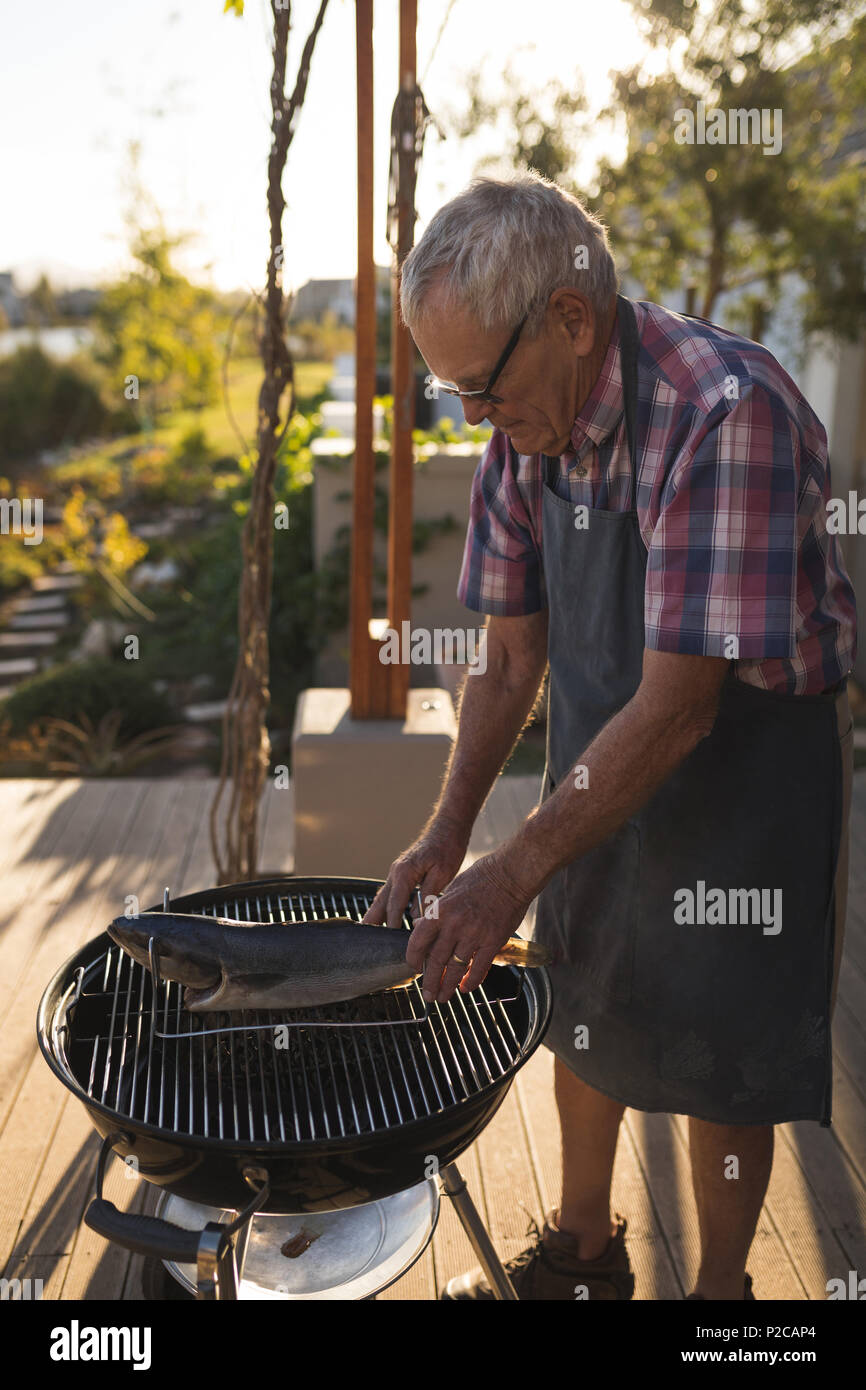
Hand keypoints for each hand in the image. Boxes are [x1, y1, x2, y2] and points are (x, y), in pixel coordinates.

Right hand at [361, 817, 470, 931]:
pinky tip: (383, 913)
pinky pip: (389, 891)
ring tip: (367, 931)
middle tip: (363, 940)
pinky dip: (384, 904)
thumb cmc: (448, 847)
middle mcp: (396, 872)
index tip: (389, 941)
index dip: (391, 924)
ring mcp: (397, 871)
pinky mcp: (402, 871)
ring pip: (382, 896)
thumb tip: (415, 917)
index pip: (394, 905)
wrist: (448, 826)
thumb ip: (428, 895)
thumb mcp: (442, 873)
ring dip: (375, 913)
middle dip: (372, 920)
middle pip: (380, 902)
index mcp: (404, 873)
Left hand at [406, 848, 532, 1003]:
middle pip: (436, 961)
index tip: (414, 968)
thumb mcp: (451, 890)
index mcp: (440, 911)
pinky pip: (479, 967)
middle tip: (427, 994)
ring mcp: (474, 934)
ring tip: (443, 997)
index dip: (414, 959)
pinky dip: (472, 981)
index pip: (418, 941)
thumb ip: (437, 911)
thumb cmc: (481, 878)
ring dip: (448, 986)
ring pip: (456, 968)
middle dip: (429, 981)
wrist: (511, 874)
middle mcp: (454, 925)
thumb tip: (422, 926)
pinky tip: (466, 988)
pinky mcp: (493, 941)